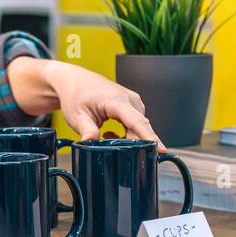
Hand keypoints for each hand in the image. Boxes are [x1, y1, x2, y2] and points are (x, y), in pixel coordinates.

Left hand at [7, 57, 163, 147]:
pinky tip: (110, 134)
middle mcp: (129, 99)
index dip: (149, 137)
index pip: (137, 122)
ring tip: (105, 137)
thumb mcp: (77, 116)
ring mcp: (132, 101)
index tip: (161, 149)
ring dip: (126, 139)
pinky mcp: (131, 105)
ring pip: (138, 127)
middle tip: (118, 156)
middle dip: (134, 145)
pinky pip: (135, 124)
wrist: (74, 81)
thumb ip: (87, 131)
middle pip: (140, 128)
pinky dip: (125, 134)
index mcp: (117, 101)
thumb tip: (92, 143)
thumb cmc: (75, 95)